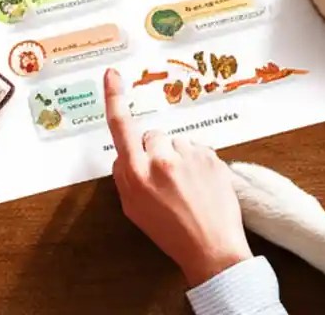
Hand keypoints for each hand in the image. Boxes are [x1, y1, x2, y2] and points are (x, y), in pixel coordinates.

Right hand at [104, 68, 252, 286]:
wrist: (213, 249)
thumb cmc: (171, 234)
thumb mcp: (133, 209)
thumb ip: (125, 177)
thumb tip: (124, 155)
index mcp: (137, 174)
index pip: (121, 127)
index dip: (114, 98)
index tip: (112, 75)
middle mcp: (161, 160)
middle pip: (151, 135)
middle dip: (154, 150)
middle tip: (165, 180)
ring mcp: (189, 156)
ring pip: (175, 143)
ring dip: (178, 158)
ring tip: (187, 188)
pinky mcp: (211, 156)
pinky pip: (196, 150)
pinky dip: (196, 163)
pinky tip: (200, 186)